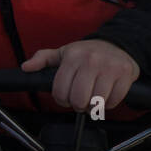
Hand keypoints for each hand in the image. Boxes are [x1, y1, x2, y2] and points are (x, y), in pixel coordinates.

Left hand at [20, 40, 140, 111]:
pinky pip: (113, 102)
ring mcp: (110, 67)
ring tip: (94, 97)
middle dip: (78, 104)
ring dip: (94, 106)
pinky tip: (107, 94)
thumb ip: (43, 59)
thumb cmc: (88, 52)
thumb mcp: (64, 52)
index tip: (67, 96)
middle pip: (79, 100)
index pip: (61, 91)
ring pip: (96, 103)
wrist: (119, 44)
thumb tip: (26, 67)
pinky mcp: (125, 74)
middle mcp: (91, 60)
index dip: (62, 99)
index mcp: (73, 56)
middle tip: (81, 98)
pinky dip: (109, 104)